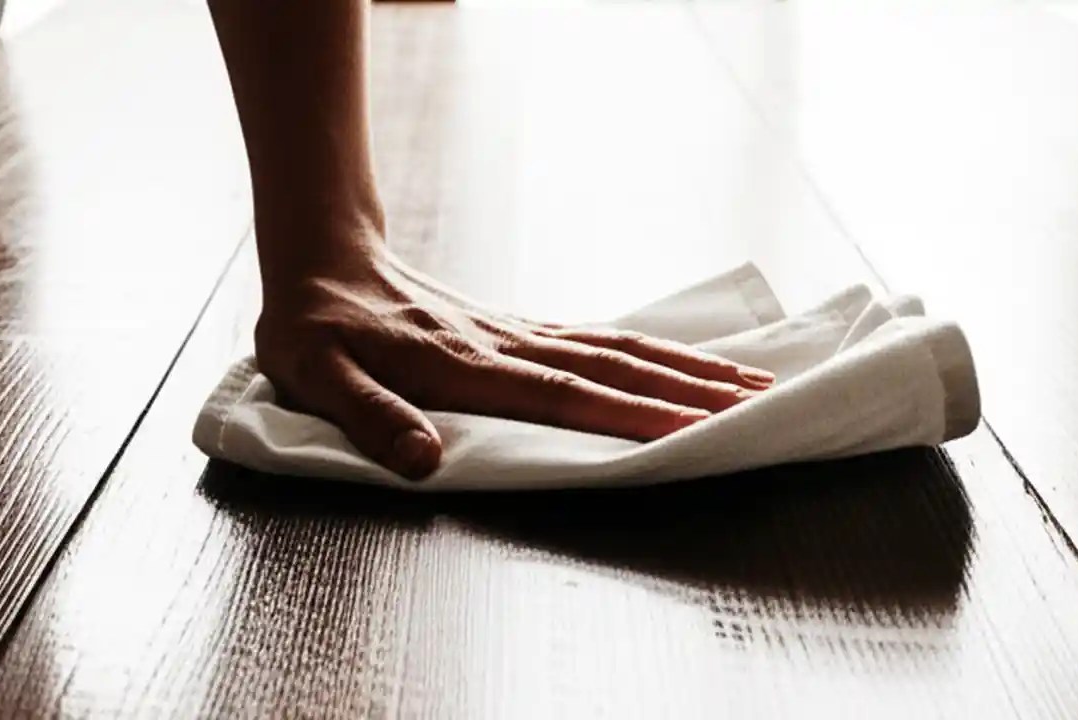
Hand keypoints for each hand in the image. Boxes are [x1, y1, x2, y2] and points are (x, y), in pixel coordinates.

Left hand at [255, 237, 773, 479]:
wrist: (323, 260)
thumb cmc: (317, 328)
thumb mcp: (321, 378)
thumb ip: (371, 418)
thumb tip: (425, 461)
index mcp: (467, 367)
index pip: (567, 396)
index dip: (632, 417)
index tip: (695, 431)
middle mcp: (509, 345)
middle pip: (615, 368)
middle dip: (690, 391)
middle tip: (760, 406)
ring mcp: (519, 332)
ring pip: (618, 347)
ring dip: (684, 366)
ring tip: (746, 380)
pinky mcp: (518, 327)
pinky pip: (598, 338)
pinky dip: (649, 351)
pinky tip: (676, 361)